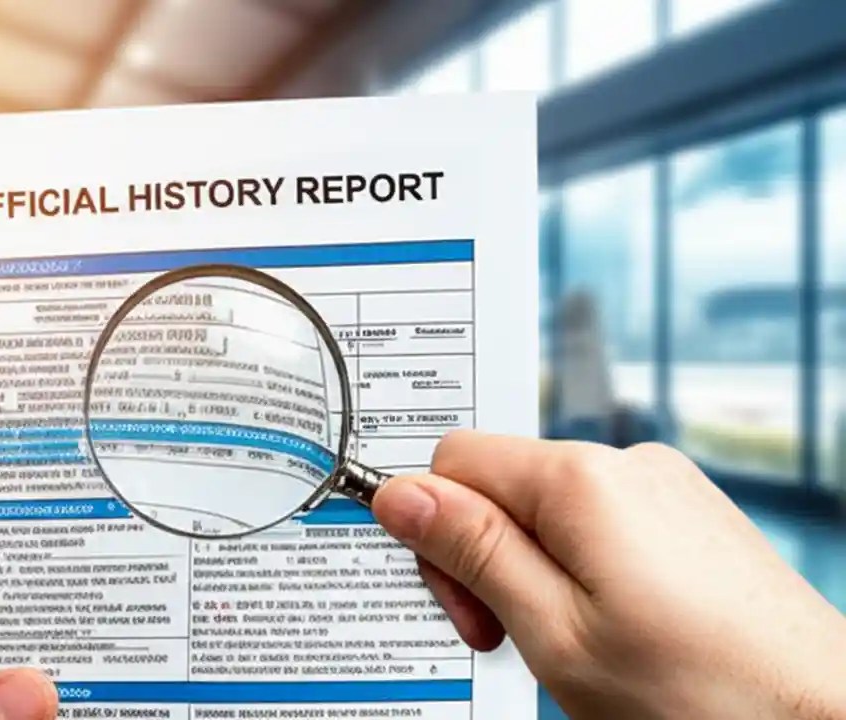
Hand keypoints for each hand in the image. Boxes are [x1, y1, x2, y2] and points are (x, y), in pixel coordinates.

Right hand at [372, 431, 845, 719]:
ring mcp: (665, 487)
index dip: (437, 534)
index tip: (467, 606)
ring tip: (571, 644)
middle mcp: (626, 463)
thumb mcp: (553, 632)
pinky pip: (599, 521)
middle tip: (511, 638)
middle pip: (502, 484)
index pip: (454, 460)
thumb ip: (472, 552)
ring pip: (549, 508)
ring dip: (534, 570)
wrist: (821, 719)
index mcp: (581, 479)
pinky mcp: (690, 515)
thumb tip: (397, 494)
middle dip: (486, 558)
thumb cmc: (699, 696)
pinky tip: (611, 629)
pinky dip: (581, 569)